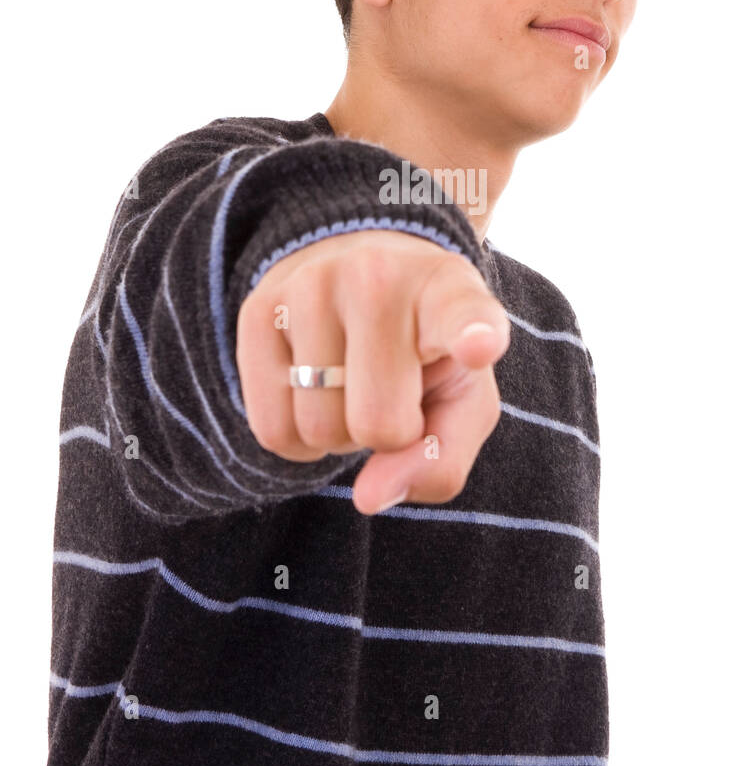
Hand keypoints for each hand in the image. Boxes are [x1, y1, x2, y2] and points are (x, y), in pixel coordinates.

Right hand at [236, 229, 509, 513]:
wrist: (361, 268)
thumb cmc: (426, 350)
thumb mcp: (462, 398)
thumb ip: (440, 458)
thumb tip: (368, 497)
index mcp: (450, 292)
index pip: (463, 315)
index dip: (473, 334)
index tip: (480, 345)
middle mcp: (379, 276)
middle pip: (377, 423)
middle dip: (385, 436)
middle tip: (391, 392)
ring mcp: (312, 284)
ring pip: (317, 429)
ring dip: (337, 435)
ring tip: (351, 385)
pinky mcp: (258, 308)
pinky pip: (271, 428)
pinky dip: (296, 438)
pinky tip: (313, 393)